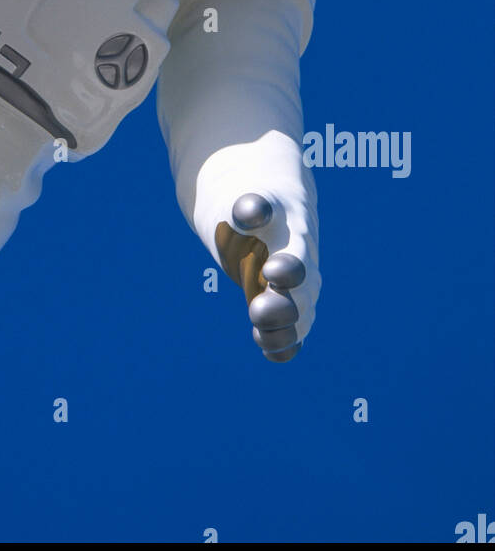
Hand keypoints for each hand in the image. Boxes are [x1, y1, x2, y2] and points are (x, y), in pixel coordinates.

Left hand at [214, 192, 319, 362]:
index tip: (271, 272)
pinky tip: (270, 352)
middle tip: (257, 312)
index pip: (295, 257)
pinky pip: (292, 330)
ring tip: (261, 338)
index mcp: (294, 238)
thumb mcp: (251, 198)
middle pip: (300, 293)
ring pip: (298, 317)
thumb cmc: (256, 203)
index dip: (288, 268)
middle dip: (282, 307)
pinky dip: (284, 344)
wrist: (266, 209)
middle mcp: (302, 266)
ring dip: (282, 331)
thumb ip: (251, 207)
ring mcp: (296, 287)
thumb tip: (248, 213)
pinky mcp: (286, 303)